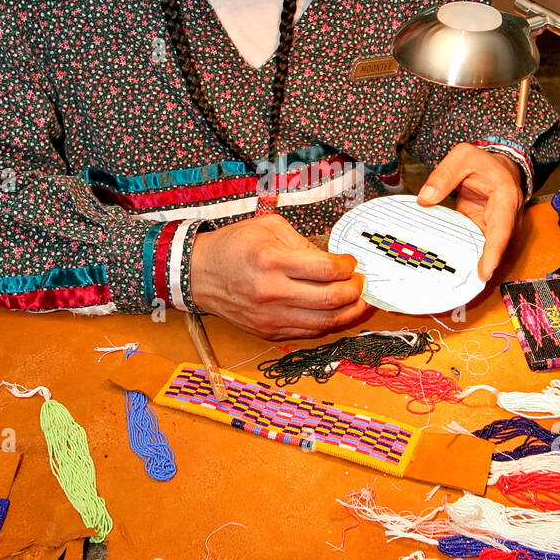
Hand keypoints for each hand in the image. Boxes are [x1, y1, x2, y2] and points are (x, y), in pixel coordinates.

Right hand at [189, 213, 374, 339]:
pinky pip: (310, 333)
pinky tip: (337, 312)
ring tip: (358, 300)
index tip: (350, 262)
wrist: (198, 274)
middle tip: (361, 281)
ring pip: (326, 323)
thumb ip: (303, 242)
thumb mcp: (268, 226)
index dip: (348, 267)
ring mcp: (270, 317)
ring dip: (351, 312)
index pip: (326, 269)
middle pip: (332, 300)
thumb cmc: (233, 246)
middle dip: (357, 290)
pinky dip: (330, 323)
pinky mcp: (269, 332)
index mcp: (272, 261)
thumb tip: (333, 260)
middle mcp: (272, 292)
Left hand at [416, 143, 523, 281]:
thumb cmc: (484, 162)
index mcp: (505, 199)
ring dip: (475, 268)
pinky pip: (478, 249)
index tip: (485, 272)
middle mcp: (507, 218)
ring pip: (488, 253)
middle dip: (484, 269)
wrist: (498, 167)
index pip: (501, 230)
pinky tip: (453, 273)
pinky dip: (468, 260)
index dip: (494, 253)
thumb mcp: (463, 157)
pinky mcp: (485, 233)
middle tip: (466, 287)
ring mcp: (497, 228)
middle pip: (497, 249)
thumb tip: (425, 199)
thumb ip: (443, 176)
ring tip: (459, 287)